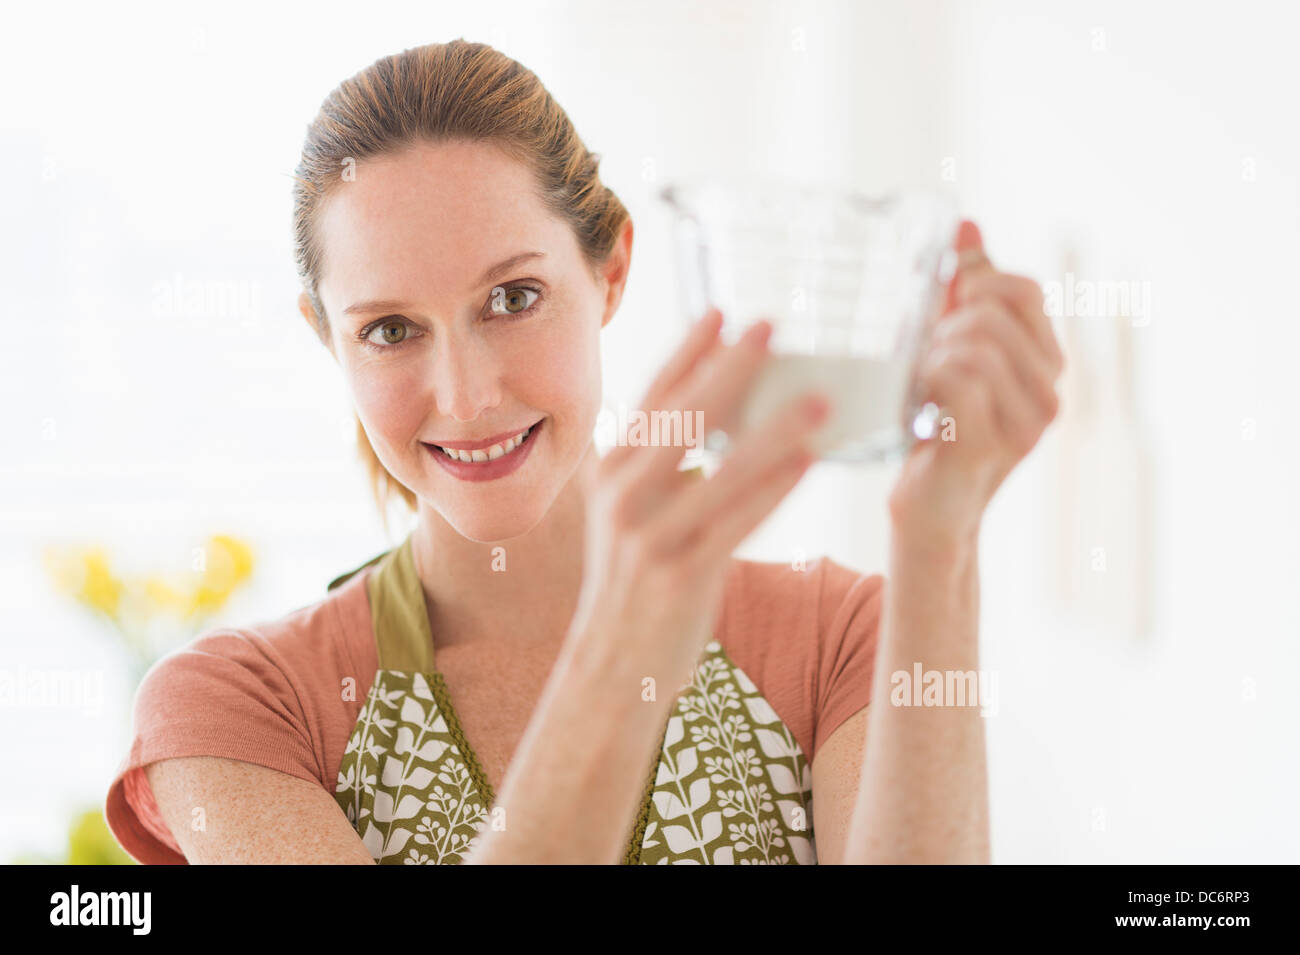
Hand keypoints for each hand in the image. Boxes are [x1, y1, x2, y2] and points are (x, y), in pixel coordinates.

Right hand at [568, 308, 829, 679]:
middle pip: (684, 417)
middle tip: (771, 327)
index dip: (688, 352)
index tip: (723, 311)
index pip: (652, 398)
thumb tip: (713, 418)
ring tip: (819, 396)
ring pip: (720, 468)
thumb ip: (658, 469)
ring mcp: (648, 535)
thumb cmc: (633, 585)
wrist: (612, 666)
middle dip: (730, 368)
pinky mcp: (679, 573)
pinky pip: (736, 522)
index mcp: (609, 472)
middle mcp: (622, 496)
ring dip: (774, 429)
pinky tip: (808, 462)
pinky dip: (774, 490)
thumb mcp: (629, 516)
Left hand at [888, 220, 1066, 546]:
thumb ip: (964, 291)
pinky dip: (926, 379)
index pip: (1024, 287)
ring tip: (918, 386)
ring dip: (930, 355)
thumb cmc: (935, 430)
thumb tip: (967, 222)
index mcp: (1045, 360)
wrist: (929, 512)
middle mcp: (1049, 389)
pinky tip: (917, 403)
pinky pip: (959, 379)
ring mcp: (1026, 422)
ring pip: (976, 344)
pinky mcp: (991, 445)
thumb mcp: (950, 350)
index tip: (942, 307)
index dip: (975, 282)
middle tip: (922, 358)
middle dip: (944, 323)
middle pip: (994, 312)